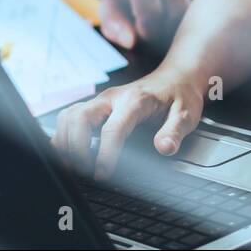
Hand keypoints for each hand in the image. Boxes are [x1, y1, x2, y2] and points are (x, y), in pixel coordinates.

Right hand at [52, 68, 204, 179]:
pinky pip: (71, 115)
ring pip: (70, 115)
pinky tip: (68, 150)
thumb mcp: (187, 114)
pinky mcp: (97, 104)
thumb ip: (175, 131)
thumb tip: (164, 147)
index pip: (113, 128)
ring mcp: (102, 100)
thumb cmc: (180, 95)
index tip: (102, 173)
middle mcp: (113, 97)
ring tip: (72, 163)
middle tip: (83, 170)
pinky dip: (64, 133)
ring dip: (66, 139)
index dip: (104, 154)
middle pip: (80, 118)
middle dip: (76, 146)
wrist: (176, 77)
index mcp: (135, 100)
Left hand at [98, 0, 208, 49]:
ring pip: (198, 10)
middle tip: (165, 41)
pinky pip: (214, 4)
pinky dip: (207, 19)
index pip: (151, 14)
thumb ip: (114, 24)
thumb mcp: (111, 3)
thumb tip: (130, 42)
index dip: (148, 33)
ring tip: (181, 36)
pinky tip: (198, 26)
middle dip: (171, 33)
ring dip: (191, 28)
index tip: (146, 37)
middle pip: (178, 12)